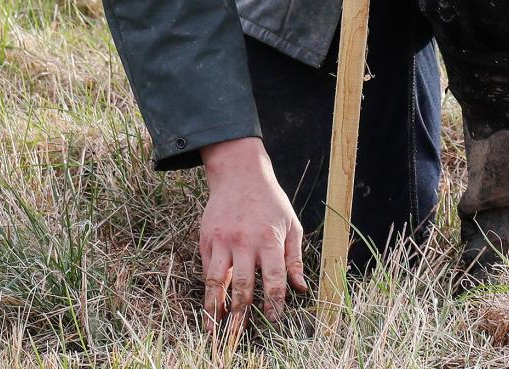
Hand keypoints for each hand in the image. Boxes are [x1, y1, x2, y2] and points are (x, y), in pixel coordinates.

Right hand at [198, 137, 306, 334]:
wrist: (239, 172)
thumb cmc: (270, 201)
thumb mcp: (290, 224)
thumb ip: (294, 258)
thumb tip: (301, 289)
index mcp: (269, 238)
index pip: (273, 280)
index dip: (274, 304)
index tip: (274, 320)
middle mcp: (244, 241)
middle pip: (243, 286)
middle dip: (242, 314)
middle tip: (240, 335)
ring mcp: (222, 240)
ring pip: (217, 282)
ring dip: (216, 308)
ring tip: (214, 330)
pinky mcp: (207, 238)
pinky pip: (207, 269)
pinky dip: (209, 288)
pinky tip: (212, 304)